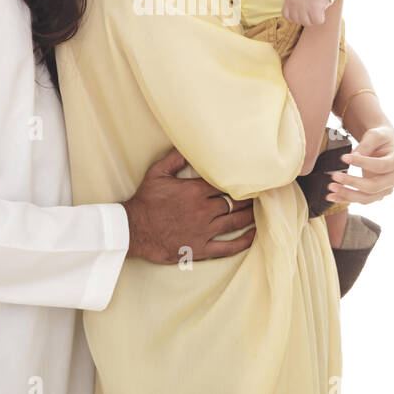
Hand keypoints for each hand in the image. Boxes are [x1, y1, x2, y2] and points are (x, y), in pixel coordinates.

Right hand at [122, 148, 256, 263]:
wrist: (133, 230)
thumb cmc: (145, 200)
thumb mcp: (157, 173)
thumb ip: (175, 158)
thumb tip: (189, 145)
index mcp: (195, 191)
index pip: (226, 184)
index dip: (240, 181)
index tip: (251, 178)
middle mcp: (203, 210)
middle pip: (235, 202)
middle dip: (249, 197)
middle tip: (260, 193)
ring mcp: (203, 231)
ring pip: (235, 221)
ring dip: (250, 215)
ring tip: (260, 210)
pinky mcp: (200, 248)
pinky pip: (227, 247)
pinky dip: (243, 242)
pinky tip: (253, 236)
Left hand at [282, 0, 330, 25]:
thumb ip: (293, 7)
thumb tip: (293, 20)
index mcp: (288, 0)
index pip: (287, 17)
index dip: (296, 16)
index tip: (303, 10)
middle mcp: (294, 3)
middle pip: (298, 21)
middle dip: (306, 17)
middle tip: (311, 7)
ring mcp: (303, 6)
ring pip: (307, 23)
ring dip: (313, 18)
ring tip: (316, 8)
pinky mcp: (314, 8)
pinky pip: (317, 21)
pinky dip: (321, 18)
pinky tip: (321, 10)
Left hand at [326, 125, 393, 204]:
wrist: (383, 146)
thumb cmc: (380, 139)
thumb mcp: (375, 135)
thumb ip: (366, 144)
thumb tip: (354, 155)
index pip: (380, 166)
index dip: (362, 163)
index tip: (344, 157)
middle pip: (374, 186)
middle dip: (353, 182)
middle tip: (334, 176)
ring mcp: (386, 189)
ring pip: (367, 198)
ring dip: (347, 194)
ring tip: (331, 187)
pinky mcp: (376, 194)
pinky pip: (360, 199)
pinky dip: (345, 198)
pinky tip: (332, 196)